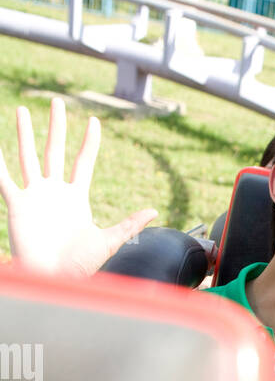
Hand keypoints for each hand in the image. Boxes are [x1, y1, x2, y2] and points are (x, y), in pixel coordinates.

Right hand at [0, 98, 157, 276]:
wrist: (55, 278)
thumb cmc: (81, 265)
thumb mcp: (108, 241)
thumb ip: (129, 224)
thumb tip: (153, 211)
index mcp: (76, 197)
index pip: (83, 162)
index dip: (89, 142)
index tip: (94, 122)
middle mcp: (54, 192)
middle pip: (54, 150)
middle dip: (56, 126)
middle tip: (57, 101)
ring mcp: (35, 196)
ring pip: (28, 156)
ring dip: (25, 133)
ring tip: (21, 109)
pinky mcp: (17, 204)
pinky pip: (4, 178)